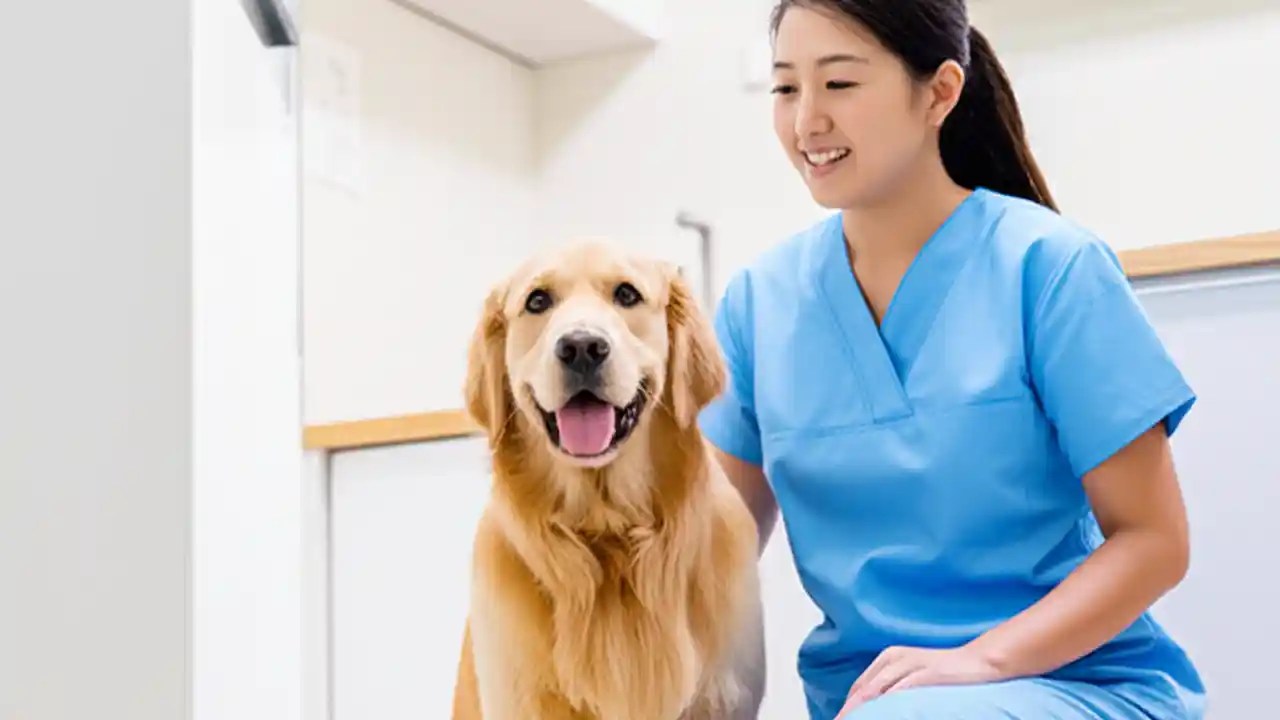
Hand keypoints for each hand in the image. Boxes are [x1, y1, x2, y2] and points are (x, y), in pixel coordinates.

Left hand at [835, 645, 1004, 716]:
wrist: (979, 661)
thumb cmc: (945, 673)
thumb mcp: (912, 676)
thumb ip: (893, 689)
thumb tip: (875, 708)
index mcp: (888, 658)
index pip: (859, 687)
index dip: (847, 706)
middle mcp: (894, 658)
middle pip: (863, 689)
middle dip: (849, 710)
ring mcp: (910, 664)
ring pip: (876, 690)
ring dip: (862, 709)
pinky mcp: (926, 673)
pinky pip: (902, 689)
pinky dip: (888, 703)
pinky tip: (880, 714)